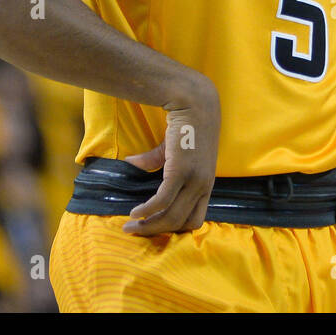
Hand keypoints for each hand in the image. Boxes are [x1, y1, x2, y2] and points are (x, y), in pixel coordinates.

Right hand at [121, 74, 220, 235]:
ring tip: (130, 225)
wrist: (194, 103)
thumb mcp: (171, 149)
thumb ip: (155, 161)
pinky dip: (147, 210)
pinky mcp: (182, 171)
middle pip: (180, 223)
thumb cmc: (186, 124)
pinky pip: (162, 200)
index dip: (174, 229)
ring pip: (171, 216)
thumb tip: (130, 164)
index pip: (195, 221)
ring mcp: (194, 180)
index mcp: (205, 185)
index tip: (153, 228)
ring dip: (148, 224)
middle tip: (134, 230)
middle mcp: (203, 186)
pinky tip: (134, 212)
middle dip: (156, 231)